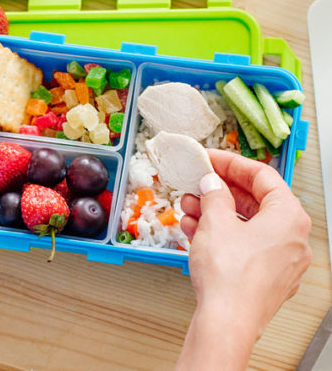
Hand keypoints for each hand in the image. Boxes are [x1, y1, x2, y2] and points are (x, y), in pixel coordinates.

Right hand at [176, 149, 310, 369]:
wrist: (227, 322)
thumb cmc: (230, 276)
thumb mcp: (215, 222)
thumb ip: (214, 195)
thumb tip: (212, 183)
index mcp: (289, 216)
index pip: (262, 176)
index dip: (230, 163)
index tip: (210, 159)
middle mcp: (293, 238)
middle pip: (254, 202)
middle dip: (219, 192)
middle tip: (195, 184)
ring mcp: (281, 260)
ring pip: (246, 225)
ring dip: (215, 214)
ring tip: (188, 209)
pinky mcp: (266, 277)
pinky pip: (244, 246)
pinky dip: (221, 236)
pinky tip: (195, 232)